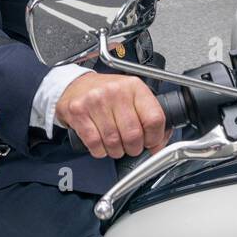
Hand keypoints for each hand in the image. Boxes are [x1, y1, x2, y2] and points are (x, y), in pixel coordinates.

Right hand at [55, 72, 170, 158]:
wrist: (75, 85)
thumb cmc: (106, 93)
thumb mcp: (132, 96)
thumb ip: (149, 115)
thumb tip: (160, 142)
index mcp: (135, 87)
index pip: (154, 119)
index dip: (155, 138)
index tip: (150, 143)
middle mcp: (116, 91)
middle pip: (133, 135)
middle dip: (133, 148)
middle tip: (130, 147)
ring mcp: (96, 101)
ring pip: (114, 142)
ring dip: (116, 151)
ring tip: (115, 144)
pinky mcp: (79, 112)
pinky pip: (95, 144)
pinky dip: (100, 150)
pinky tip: (101, 144)